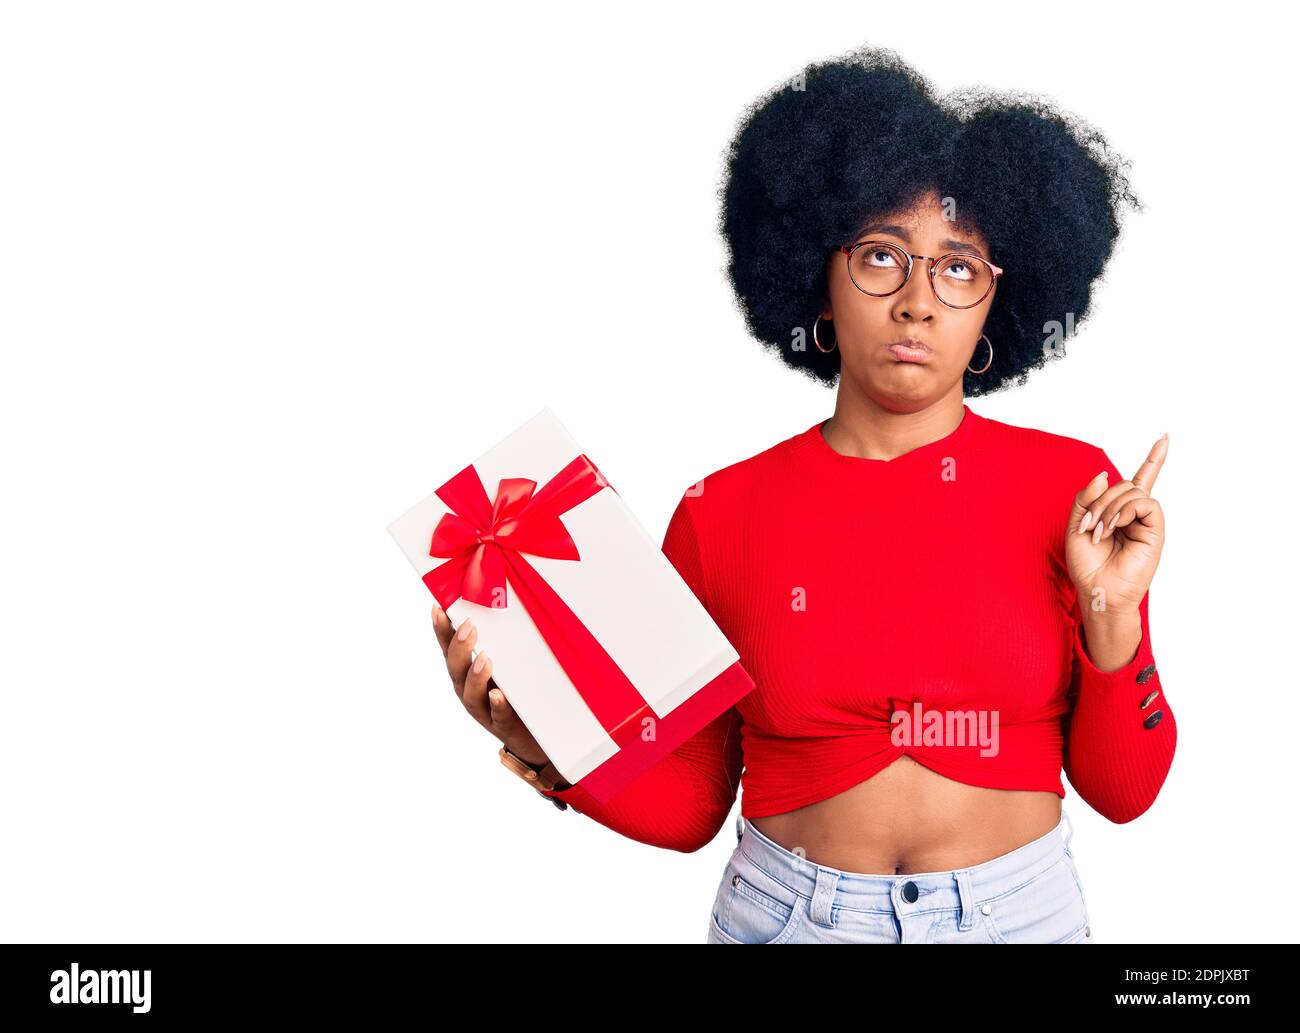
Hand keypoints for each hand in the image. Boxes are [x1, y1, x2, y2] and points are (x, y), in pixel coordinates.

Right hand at [432, 604, 549, 767]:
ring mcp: (485, 710)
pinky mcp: (504, 726)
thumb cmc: (520, 691)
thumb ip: (505, 640)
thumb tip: (507, 601)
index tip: (438, 608)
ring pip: (471, 695)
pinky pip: (499, 716)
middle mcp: (469, 691)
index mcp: (467, 673)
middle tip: (469, 627)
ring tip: (484, 659)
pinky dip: (497, 705)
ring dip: (475, 676)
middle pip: (456, 670)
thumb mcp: (510, 663)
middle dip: (460, 648)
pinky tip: (498, 695)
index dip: (442, 630)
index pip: (449, 648)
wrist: (536, 735)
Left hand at [1066, 434, 1168, 617]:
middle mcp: (1136, 515)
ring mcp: (1147, 523)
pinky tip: (1112, 529)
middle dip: (1100, 501)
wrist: (1097, 591)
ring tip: (1098, 533)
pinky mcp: (1155, 531)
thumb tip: (1104, 474)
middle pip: (1123, 485)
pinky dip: (1123, 511)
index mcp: (1119, 512)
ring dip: (1108, 508)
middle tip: (1088, 527)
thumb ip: (1086, 498)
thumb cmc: (1087, 565)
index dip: (1153, 460)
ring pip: (1133, 491)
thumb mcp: (1076, 525)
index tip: (1165, 438)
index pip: (1139, 481)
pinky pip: (1145, 503)